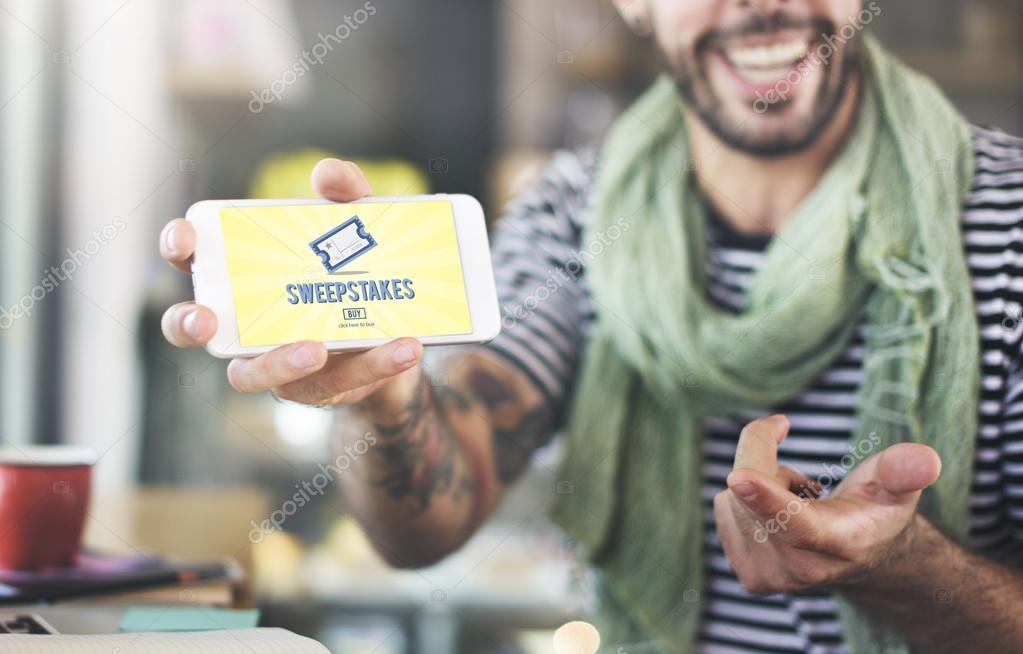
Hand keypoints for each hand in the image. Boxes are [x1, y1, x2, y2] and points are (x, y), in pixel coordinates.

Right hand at [159, 159, 421, 413]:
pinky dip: (374, 365)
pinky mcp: (319, 387)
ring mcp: (275, 361)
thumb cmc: (359, 269)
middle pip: (190, 328)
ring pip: (251, 376)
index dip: (178, 247)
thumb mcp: (359, 227)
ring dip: (278, 363)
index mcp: (243, 274)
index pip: (192, 259)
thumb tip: (329, 173)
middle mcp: (243, 322)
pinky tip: (404, 347)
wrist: (403, 328)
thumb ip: (347, 196)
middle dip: (187, 324)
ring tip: (319, 348)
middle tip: (205, 320)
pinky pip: (338, 382)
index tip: (186, 239)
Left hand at [714, 415, 941, 594]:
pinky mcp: (747, 575)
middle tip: (806, 476)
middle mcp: (800, 570)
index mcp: (839, 543)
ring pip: (734, 496)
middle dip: (765, 457)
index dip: (765, 496)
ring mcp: (769, 577)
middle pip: (750, 491)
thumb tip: (925, 460)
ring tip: (798, 501)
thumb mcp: (897, 485)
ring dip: (759, 483)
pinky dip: (746, 499)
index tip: (738, 476)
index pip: (795, 522)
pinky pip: (724, 508)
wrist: (864, 557)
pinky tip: (778, 514)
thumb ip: (904, 470)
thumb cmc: (878, 510)